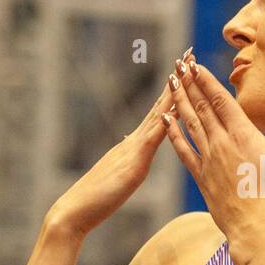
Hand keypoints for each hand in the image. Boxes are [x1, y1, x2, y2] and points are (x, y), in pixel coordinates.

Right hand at [43, 69, 178, 237]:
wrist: (74, 211)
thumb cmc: (96, 200)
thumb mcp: (121, 176)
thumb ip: (129, 161)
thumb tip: (134, 151)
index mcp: (135, 144)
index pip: (159, 112)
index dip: (174, 89)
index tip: (185, 67)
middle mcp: (134, 139)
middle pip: (161, 104)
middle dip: (178, 78)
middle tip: (190, 53)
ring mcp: (134, 148)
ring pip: (159, 114)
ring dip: (175, 90)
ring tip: (187, 67)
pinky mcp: (134, 163)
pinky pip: (153, 138)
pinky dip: (165, 120)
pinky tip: (175, 106)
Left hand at [161, 53, 264, 244]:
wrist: (256, 229)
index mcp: (243, 134)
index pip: (219, 99)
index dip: (205, 80)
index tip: (193, 63)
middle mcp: (221, 143)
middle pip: (200, 107)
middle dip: (188, 83)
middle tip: (177, 64)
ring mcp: (209, 160)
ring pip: (189, 124)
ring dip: (178, 101)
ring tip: (170, 83)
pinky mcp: (202, 177)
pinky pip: (183, 150)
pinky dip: (174, 133)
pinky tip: (166, 121)